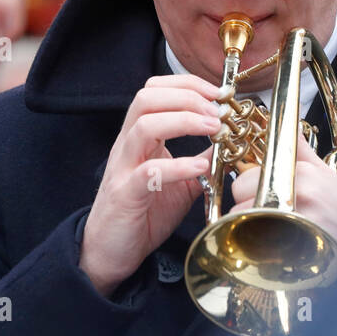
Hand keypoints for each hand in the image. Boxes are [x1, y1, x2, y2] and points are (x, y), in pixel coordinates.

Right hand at [79, 74, 222, 297]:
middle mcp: (128, 144)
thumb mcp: (178, 181)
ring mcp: (124, 167)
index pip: (156, 89)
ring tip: (214, 130)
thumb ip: (199, 160)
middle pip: (147, 97)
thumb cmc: (143, 213)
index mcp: (140, 136)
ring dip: (184, 121)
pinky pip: (148, 172)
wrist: (110, 251)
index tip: (219, 93)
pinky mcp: (125, 194)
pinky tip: (200, 168)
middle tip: (218, 111)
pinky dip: (177, 165)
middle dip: (188, 97)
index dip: (188, 84)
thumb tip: (227, 145)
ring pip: (144, 126)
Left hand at [229, 131, 336, 257]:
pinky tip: (273, 243)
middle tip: (265, 211)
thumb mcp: (324, 172)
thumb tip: (288, 121)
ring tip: (269, 228)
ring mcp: (294, 220)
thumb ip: (299, 149)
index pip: (246, 176)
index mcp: (301, 172)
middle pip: (240, 195)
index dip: (248, 185)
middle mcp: (296, 193)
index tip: (258, 191)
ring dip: (247, 225)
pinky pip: (253, 241)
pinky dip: (255, 243)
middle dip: (245, 204)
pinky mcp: (291, 245)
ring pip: (241, 218)